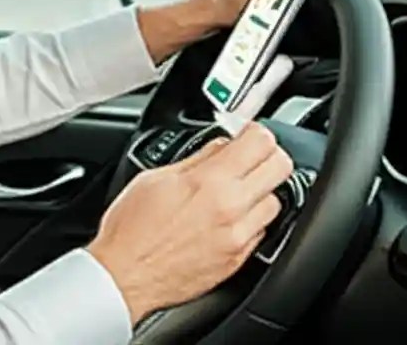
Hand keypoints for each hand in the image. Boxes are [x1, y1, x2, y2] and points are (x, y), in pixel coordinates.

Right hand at [86, 122, 293, 323]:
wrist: (125, 275)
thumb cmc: (130, 229)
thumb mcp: (154, 178)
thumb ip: (196, 159)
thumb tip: (220, 145)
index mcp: (208, 181)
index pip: (260, 141)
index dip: (254, 132)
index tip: (246, 134)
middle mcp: (231, 208)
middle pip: (281, 167)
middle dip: (266, 156)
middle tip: (248, 157)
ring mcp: (239, 236)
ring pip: (275, 200)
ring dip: (260, 191)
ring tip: (234, 192)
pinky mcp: (239, 258)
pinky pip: (262, 230)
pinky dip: (250, 219)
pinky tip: (226, 218)